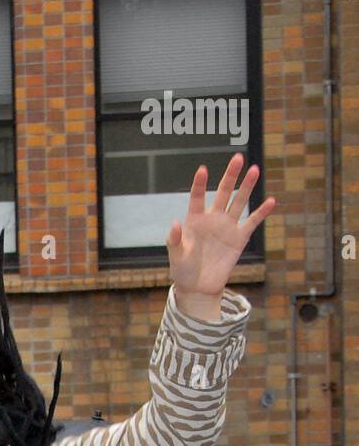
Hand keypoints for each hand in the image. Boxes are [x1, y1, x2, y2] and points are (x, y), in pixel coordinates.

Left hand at [168, 155, 275, 316]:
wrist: (198, 287)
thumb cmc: (183, 270)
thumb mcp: (176, 255)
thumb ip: (174, 239)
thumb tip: (175, 223)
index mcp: (195, 220)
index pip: (198, 197)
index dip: (200, 184)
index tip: (203, 169)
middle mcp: (213, 218)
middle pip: (224, 192)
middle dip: (231, 175)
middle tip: (238, 158)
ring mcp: (227, 227)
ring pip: (239, 202)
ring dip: (247, 187)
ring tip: (255, 170)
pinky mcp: (239, 238)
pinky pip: (252, 222)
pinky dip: (261, 213)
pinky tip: (271, 201)